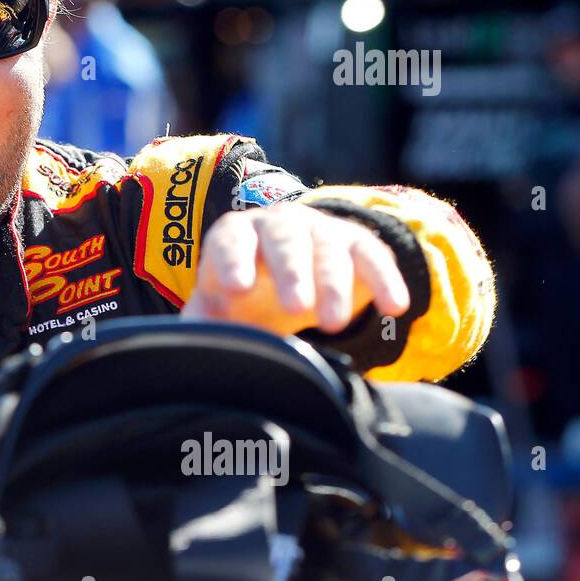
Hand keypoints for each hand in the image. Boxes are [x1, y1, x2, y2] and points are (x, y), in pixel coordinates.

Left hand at [181, 202, 409, 335]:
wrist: (287, 277)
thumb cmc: (245, 297)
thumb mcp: (218, 310)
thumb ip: (202, 327)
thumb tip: (186, 355)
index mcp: (235, 236)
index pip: (230, 240)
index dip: (233, 260)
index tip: (235, 289)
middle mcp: (278, 225)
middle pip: (284, 239)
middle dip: (291, 271)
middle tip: (295, 308)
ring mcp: (320, 230)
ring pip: (329, 249)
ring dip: (334, 284)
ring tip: (333, 323)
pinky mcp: (358, 244)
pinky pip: (373, 257)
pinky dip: (384, 280)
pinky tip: (393, 307)